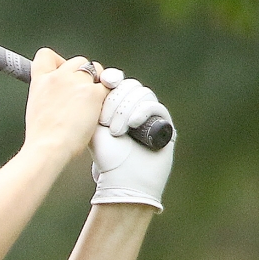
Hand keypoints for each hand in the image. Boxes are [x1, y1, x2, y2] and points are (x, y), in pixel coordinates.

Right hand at [23, 49, 108, 161]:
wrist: (48, 147)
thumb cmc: (42, 136)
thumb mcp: (36, 107)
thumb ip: (48, 94)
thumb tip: (59, 96)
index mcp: (41, 80)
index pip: (46, 55)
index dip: (58, 61)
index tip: (63, 72)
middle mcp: (58, 76)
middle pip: (78, 61)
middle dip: (83, 73)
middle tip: (83, 93)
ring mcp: (77, 83)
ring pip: (95, 69)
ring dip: (97, 81)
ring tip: (93, 101)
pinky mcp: (93, 93)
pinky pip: (107, 86)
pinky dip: (107, 95)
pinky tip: (101, 108)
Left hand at [90, 76, 174, 210]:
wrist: (124, 182)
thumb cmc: (107, 160)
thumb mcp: (93, 129)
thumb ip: (94, 105)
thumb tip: (94, 78)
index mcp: (118, 107)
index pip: (118, 82)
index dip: (112, 78)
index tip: (104, 82)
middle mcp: (135, 109)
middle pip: (130, 85)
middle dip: (115, 100)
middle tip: (104, 121)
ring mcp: (150, 116)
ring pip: (143, 94)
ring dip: (126, 109)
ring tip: (116, 131)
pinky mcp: (164, 125)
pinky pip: (156, 106)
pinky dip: (142, 111)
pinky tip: (131, 125)